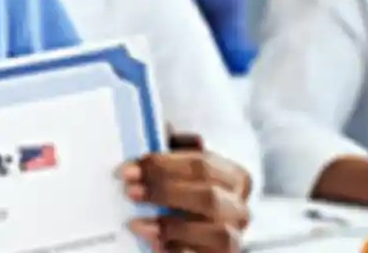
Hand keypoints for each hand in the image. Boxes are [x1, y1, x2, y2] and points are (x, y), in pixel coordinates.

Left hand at [123, 133, 249, 252]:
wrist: (189, 231)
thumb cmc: (180, 191)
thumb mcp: (176, 166)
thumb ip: (170, 147)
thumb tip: (159, 128)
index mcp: (233, 176)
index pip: (202, 164)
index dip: (162, 166)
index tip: (127, 170)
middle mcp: (239, 207)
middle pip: (209, 196)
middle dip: (165, 192)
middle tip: (130, 192)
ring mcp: (234, 237)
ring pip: (217, 232)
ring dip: (172, 226)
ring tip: (136, 223)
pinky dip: (178, 251)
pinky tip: (153, 244)